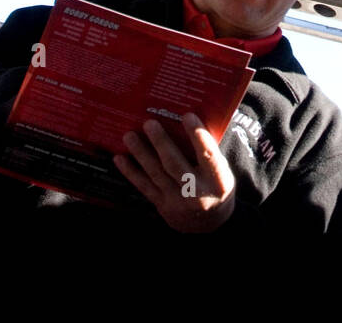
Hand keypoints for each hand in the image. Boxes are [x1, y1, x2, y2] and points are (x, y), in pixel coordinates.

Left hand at [114, 114, 235, 231]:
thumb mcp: (222, 172)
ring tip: (129, 136)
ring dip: (141, 153)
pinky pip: (144, 186)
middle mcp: (197, 192)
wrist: (210, 225)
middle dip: (161, 143)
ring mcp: (177, 201)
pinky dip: (130, 171)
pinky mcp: (162, 206)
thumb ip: (208, 152)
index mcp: (218, 181)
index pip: (208, 155)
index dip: (197, 136)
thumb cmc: (215, 187)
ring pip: (156, 174)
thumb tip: (188, 120)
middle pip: (175, 165)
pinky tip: (120, 158)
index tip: (187, 115)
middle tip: (149, 123)